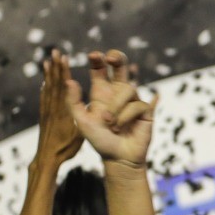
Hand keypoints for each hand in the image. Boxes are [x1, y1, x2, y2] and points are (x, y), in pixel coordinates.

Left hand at [35, 49, 83, 165]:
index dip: (63, 71)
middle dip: (55, 66)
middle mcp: (53, 107)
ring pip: (48, 89)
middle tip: (54, 52)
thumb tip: (85, 110)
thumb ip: (80, 115)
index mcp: (63, 110)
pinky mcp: (43, 117)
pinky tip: (44, 85)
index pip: (63, 87)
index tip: (63, 57)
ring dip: (48, 74)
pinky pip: (44, 99)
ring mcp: (46, 112)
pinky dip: (44, 89)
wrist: (46, 158)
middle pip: (54, 83)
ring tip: (47, 62)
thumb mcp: (79, 132)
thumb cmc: (66, 148)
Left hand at [65, 50, 156, 165]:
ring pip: (128, 89)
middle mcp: (118, 93)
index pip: (100, 70)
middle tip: (111, 57)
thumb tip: (69, 80)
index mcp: (101, 93)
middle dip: (117, 58)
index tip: (93, 56)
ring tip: (111, 125)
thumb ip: (73, 101)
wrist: (118, 158)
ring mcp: (132, 101)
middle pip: (120, 67)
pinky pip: (138, 105)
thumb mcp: (81, 121)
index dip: (98, 60)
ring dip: (117, 107)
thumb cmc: (100, 140)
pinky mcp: (145, 110)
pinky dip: (128, 117)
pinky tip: (129, 124)